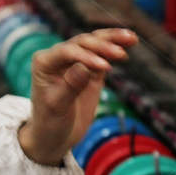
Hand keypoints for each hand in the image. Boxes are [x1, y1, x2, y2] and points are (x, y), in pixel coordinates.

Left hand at [21, 28, 138, 164]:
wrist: (55, 136)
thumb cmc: (49, 122)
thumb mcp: (57, 107)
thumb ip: (70, 86)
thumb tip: (84, 67)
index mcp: (44, 62)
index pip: (67, 51)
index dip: (86, 56)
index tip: (106, 68)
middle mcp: (58, 57)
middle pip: (83, 43)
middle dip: (102, 46)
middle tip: (121, 54)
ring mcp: (75, 61)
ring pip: (94, 43)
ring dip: (112, 39)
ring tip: (131, 38)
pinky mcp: (89, 68)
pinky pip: (103, 54)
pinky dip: (115, 47)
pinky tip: (129, 43)